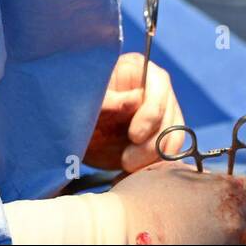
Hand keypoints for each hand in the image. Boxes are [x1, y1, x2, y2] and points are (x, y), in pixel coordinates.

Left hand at [84, 52, 183, 171]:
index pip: (160, 86)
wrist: (72, 135)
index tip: (133, 136)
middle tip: (127, 161)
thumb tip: (136, 100)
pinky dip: (152, 168)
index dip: (151, 113)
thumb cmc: (77, 109)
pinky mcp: (160, 138)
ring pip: (173, 137)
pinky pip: (168, 154)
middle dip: (151, 144)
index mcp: (139, 70)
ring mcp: (162, 114)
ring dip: (154, 158)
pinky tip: (131, 174)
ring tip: (128, 168)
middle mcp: (156, 90)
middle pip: (170, 116)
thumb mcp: (88, 103)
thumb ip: (110, 100)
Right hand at [112, 161, 245, 243]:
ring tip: (184, 236)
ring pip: (232, 244)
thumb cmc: (139, 202)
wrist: (114, 236)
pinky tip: (181, 244)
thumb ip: (200, 177)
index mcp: (230, 196)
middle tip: (198, 221)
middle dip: (227, 222)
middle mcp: (236, 227)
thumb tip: (208, 181)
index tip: (239, 202)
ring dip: (216, 240)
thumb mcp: (171, 173)